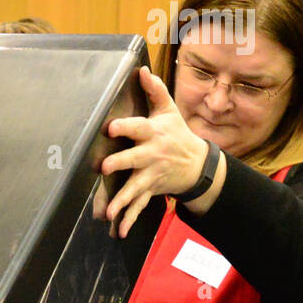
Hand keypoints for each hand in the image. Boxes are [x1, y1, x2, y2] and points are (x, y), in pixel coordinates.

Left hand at [100, 67, 219, 237]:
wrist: (197, 164)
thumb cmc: (177, 133)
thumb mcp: (169, 110)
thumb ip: (155, 91)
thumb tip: (141, 70)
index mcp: (154, 134)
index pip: (139, 128)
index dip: (125, 127)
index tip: (110, 128)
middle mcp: (152, 155)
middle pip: (135, 159)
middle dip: (121, 164)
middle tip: (104, 168)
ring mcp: (151, 175)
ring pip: (135, 188)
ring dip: (122, 201)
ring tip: (108, 212)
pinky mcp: (150, 191)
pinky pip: (139, 207)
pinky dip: (129, 220)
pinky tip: (119, 232)